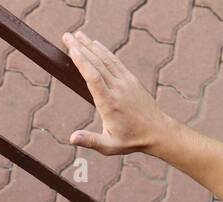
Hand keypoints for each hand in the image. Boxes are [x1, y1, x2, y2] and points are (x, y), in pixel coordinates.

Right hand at [62, 30, 175, 155]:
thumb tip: (72, 138)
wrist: (157, 131)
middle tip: (66, 35)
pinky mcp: (130, 79)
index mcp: (109, 103)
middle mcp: (118, 88)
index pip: (93, 76)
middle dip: (80, 47)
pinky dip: (104, 51)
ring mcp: (125, 82)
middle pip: (97, 63)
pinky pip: (115, 61)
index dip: (82, 60)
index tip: (71, 48)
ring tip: (77, 34)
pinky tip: (95, 44)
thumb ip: (90, 141)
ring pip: (106, 59)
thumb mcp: (109, 146)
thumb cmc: (131, 140)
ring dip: (90, 45)